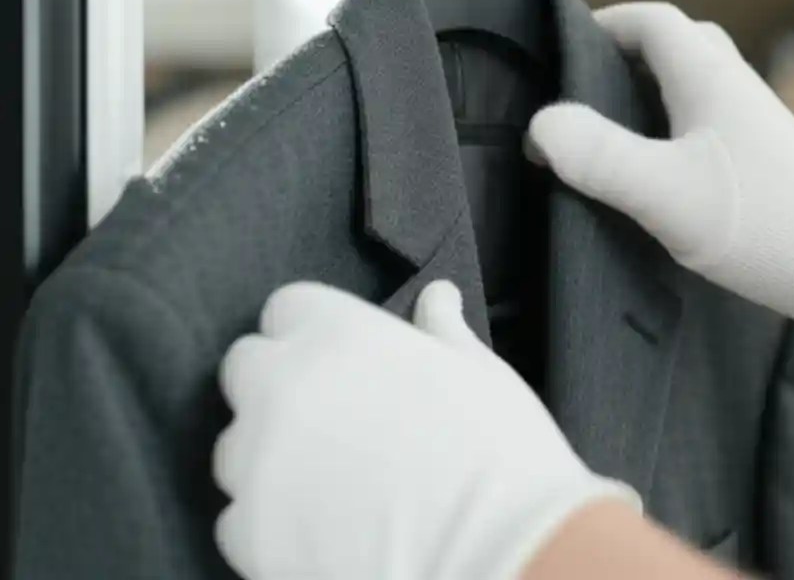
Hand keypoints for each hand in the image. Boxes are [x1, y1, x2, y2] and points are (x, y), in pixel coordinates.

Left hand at [213, 281, 637, 579]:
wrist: (500, 555)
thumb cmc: (502, 457)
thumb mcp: (482, 375)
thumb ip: (443, 331)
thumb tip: (437, 296)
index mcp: (341, 337)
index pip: (289, 309)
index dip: (315, 332)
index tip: (341, 359)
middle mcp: (284, 391)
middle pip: (246, 368)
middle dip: (279, 385)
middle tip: (336, 417)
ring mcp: (260, 465)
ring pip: (235, 446)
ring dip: (269, 455)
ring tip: (334, 481)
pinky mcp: (251, 534)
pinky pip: (237, 516)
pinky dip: (270, 521)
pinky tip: (324, 528)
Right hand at [527, 3, 793, 338]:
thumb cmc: (753, 224)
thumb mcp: (661, 193)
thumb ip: (598, 156)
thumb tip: (543, 125)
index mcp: (710, 77)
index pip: (652, 21)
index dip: (606, 23)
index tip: (565, 49)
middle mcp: (737, 85)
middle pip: (677, 44)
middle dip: (627, 55)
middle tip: (585, 88)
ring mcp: (757, 119)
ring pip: (697, 82)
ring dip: (652, 91)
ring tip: (611, 130)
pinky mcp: (766, 155)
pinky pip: (711, 118)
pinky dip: (676, 124)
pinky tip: (660, 168)